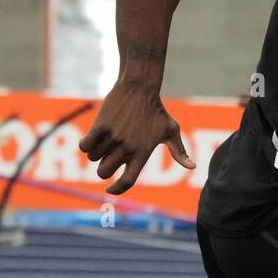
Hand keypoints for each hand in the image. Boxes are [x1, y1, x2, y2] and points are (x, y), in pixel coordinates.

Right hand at [80, 81, 194, 193]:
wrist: (140, 87)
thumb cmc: (157, 110)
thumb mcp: (171, 130)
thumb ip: (179, 151)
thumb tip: (192, 166)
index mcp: (143, 152)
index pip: (128, 180)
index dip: (117, 189)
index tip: (109, 190)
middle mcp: (128, 148)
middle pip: (105, 171)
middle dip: (103, 169)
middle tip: (107, 158)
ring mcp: (114, 137)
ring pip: (94, 157)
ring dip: (96, 153)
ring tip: (105, 141)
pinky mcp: (101, 126)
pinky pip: (85, 145)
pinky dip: (85, 144)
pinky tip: (92, 138)